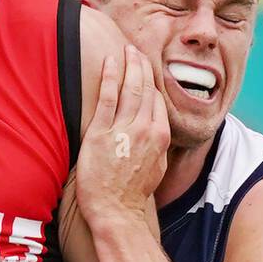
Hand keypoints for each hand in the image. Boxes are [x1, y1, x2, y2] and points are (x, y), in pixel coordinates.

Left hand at [76, 45, 169, 228]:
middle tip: (136, 49)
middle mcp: (146, 130)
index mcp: (160, 137)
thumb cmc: (132, 195)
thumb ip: (157, 146)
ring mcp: (124, 130)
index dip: (152, 81)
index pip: (157, 100)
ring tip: (126, 49)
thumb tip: (157, 136)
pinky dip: (110, 76)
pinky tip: (109, 61)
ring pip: (130, 88)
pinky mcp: (102, 133)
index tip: (146, 68)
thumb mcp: (156, 168)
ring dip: (129, 65)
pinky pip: (108, 97)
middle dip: (142, 65)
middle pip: (146, 89)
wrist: (117, 212)